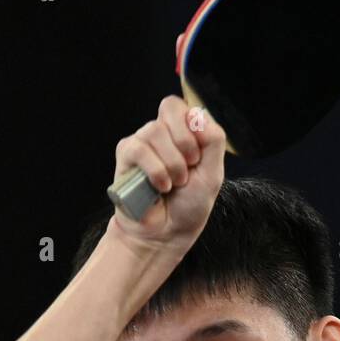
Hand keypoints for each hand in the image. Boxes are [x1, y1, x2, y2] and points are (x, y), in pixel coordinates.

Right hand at [109, 96, 226, 250]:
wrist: (167, 233)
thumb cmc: (189, 204)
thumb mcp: (213, 173)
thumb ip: (213, 140)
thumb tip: (196, 114)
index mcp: (183, 133)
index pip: (185, 107)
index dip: (193, 128)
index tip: (198, 158)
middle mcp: (162, 133)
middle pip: (170, 107)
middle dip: (185, 142)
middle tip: (188, 169)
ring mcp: (142, 142)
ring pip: (155, 131)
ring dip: (171, 163)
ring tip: (174, 185)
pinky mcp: (126, 155)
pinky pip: (139, 149)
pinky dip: (155, 171)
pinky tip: (160, 187)